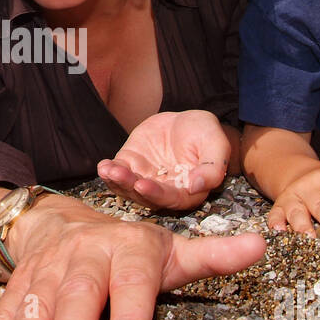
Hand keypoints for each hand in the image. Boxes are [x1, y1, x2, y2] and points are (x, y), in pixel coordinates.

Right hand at [0, 197, 264, 319]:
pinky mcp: (15, 287)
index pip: (129, 283)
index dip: (128, 317)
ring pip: (31, 309)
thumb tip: (262, 245)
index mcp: (126, 249)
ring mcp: (44, 272)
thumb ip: (213, 255)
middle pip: (74, 298)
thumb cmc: (129, 250)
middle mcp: (81, 257)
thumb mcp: (171, 249)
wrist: (61, 221)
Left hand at [97, 110, 230, 210]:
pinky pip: (118, 171)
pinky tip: (104, 166)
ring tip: (109, 170)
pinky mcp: (131, 164)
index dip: (156, 194)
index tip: (143, 185)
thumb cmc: (206, 134)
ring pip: (128, 187)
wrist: (187, 120)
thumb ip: (212, 168)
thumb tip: (197, 186)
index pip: (170, 199)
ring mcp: (145, 178)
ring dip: (117, 181)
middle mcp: (163, 190)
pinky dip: (109, 171)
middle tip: (120, 175)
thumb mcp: (216, 145)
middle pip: (145, 196)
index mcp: (187, 192)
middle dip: (130, 187)